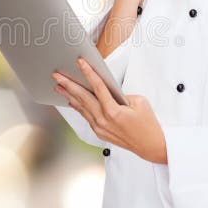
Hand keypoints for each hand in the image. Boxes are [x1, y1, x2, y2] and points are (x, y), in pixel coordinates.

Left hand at [51, 57, 167, 163]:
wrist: (150, 145)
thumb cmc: (147, 124)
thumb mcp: (139, 102)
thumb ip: (120, 94)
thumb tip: (107, 90)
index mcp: (114, 111)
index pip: (98, 87)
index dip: (88, 73)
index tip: (80, 62)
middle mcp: (103, 120)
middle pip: (82, 97)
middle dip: (68, 84)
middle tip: (57, 75)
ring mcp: (100, 127)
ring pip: (81, 107)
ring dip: (69, 95)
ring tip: (58, 86)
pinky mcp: (99, 131)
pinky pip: (85, 116)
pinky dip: (77, 106)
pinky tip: (71, 100)